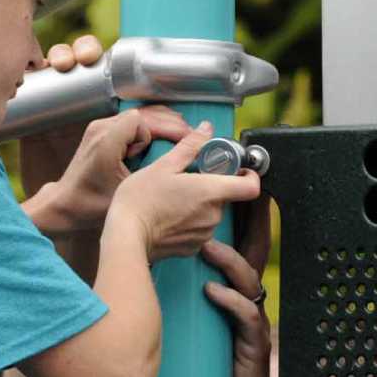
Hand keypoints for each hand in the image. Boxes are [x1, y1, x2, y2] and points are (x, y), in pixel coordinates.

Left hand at [16, 34, 191, 238]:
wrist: (66, 203)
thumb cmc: (91, 203)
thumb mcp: (127, 190)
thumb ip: (151, 171)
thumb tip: (179, 158)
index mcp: (107, 141)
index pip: (142, 121)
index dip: (158, 132)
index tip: (176, 144)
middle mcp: (101, 128)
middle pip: (143, 113)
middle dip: (167, 124)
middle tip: (188, 136)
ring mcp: (98, 127)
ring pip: (138, 114)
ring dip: (159, 123)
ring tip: (179, 134)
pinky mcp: (99, 131)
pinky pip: (128, 121)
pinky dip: (147, 126)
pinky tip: (160, 135)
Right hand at [106, 122, 263, 261]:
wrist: (125, 237)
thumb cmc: (140, 201)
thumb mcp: (163, 165)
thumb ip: (190, 145)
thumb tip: (206, 129)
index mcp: (210, 191)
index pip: (251, 186)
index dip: (248, 176)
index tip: (235, 169)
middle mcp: (213, 215)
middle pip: (226, 197)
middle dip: (211, 187)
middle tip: (187, 180)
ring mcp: (204, 233)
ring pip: (211, 213)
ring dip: (199, 205)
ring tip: (173, 199)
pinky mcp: (193, 247)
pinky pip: (199, 230)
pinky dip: (189, 222)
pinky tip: (169, 216)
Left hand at [200, 198, 274, 376]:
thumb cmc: (214, 367)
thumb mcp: (196, 325)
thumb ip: (184, 298)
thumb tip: (149, 270)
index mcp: (237, 293)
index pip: (239, 250)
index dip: (237, 224)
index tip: (224, 196)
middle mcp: (249, 301)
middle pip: (253, 255)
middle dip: (249, 227)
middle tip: (231, 202)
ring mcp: (254, 321)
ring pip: (249, 281)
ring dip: (229, 262)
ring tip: (208, 248)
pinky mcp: (254, 343)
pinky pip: (246, 315)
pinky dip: (230, 301)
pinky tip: (213, 292)